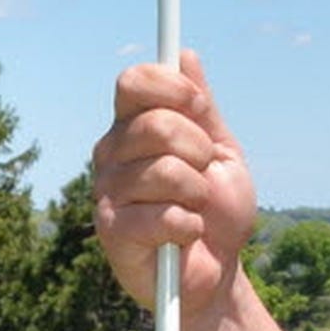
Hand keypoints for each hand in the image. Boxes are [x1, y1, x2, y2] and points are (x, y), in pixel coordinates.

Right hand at [92, 53, 257, 308]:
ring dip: (197, 194)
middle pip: (154, 123)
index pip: (133, 82)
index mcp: (135, 128)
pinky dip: (189, 226)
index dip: (170, 87)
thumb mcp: (221, 153)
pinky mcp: (111, 230)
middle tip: (203, 173)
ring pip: (165, 170)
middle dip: (197, 149)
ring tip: (194, 209)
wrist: (217, 274)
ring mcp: (108, 191)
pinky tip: (184, 236)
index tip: (200, 107)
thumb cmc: (217, 212)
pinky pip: (163, 214)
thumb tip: (184, 55)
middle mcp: (112, 154)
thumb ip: (203, 109)